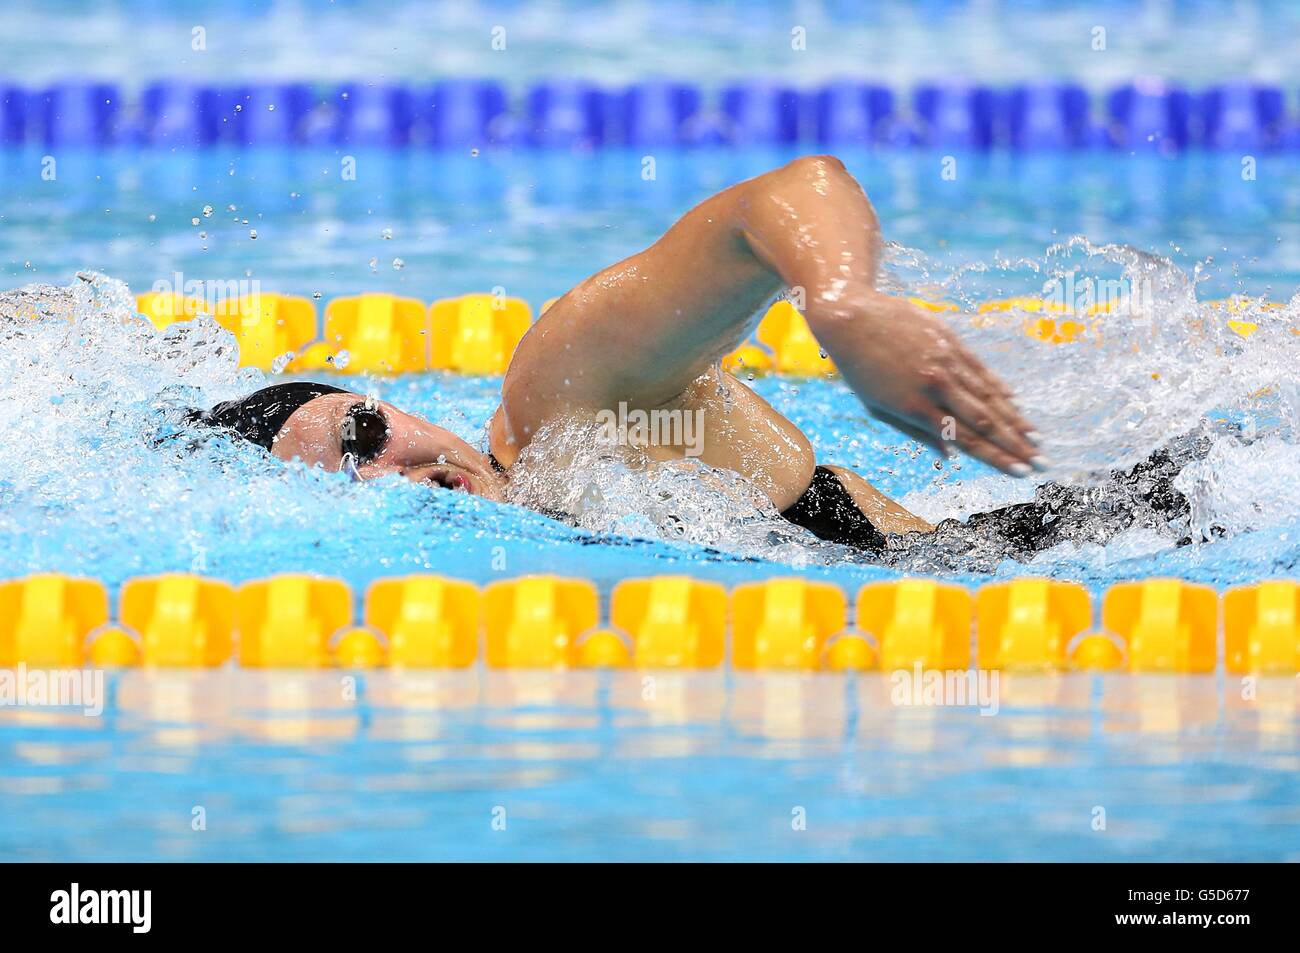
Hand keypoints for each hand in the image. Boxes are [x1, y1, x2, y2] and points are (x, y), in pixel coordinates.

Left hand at [812, 294, 1042, 475]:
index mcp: (916, 407)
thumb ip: (916, 432)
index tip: (1020, 472)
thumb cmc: (859, 369)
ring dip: (1015, 419)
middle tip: (1040, 462)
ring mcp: (946, 361)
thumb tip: (950, 456)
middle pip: (984, 421)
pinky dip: (999, 388)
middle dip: (1015, 445)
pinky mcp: (950, 341)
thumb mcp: (878, 408)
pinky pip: (980, 370)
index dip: (996, 458)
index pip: (966, 439)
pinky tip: (1015, 403)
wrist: (851, 317)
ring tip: (1035, 438)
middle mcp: (936, 385)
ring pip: (988, 396)